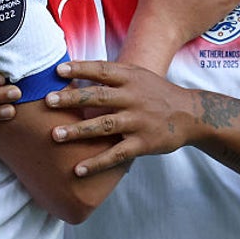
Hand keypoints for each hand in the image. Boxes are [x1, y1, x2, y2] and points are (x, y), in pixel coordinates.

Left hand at [44, 60, 198, 176]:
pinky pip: (116, 154)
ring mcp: (137, 121)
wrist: (191, 114)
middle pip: (98, 97)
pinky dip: (96, 163)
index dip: (80, 69)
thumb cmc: (157, 93)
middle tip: (48, 101)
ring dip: (78, 131)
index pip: (101, 70)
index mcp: (130, 78)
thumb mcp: (139, 76)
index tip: (58, 71)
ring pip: (104, 126)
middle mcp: (132, 98)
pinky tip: (78, 170)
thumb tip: (78, 71)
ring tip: (55, 135)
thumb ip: (113, 75)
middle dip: (71, 99)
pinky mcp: (142, 143)